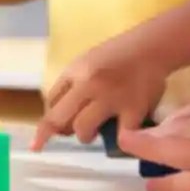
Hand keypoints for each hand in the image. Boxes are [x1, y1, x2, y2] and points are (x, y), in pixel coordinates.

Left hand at [31, 33, 170, 150]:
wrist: (151, 48)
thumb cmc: (116, 56)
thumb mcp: (84, 63)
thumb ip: (69, 86)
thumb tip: (58, 117)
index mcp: (74, 72)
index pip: (50, 101)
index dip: (45, 123)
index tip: (38, 142)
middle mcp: (88, 84)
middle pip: (59, 118)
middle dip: (58, 132)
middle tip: (67, 133)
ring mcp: (111, 98)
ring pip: (83, 129)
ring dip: (85, 135)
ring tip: (94, 130)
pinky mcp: (135, 109)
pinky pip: (121, 136)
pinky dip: (119, 141)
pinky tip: (120, 138)